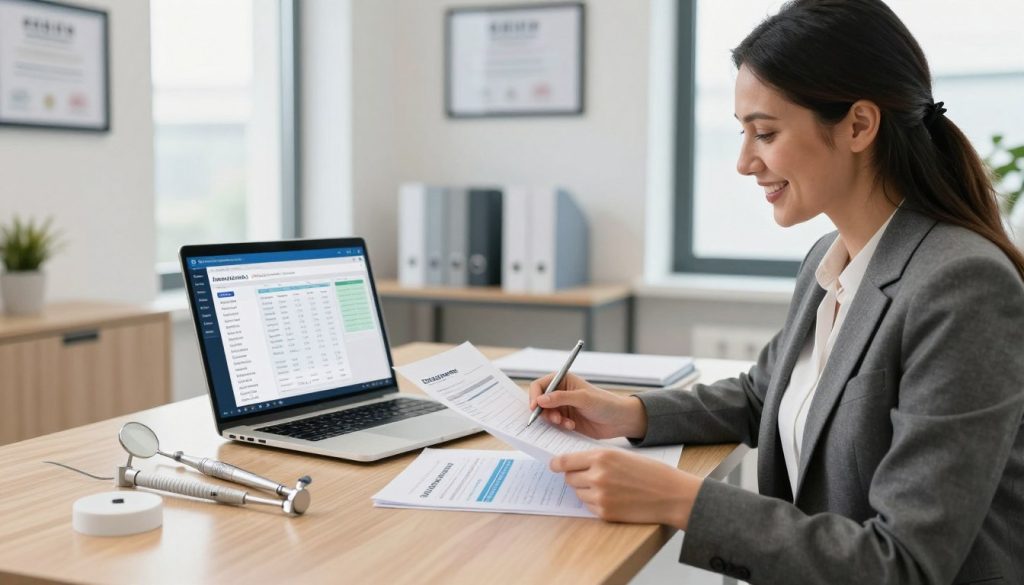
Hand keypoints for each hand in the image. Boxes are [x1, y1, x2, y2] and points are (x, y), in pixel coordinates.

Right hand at [528, 373, 646, 438]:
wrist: (619, 421)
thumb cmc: (605, 403)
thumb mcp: (583, 398)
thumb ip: (561, 398)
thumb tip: (540, 400)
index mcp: (563, 380)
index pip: (539, 385)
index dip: (534, 396)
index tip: (535, 408)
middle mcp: (560, 393)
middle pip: (539, 401)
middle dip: (543, 411)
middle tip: (554, 419)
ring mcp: (562, 407)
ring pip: (545, 414)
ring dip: (552, 420)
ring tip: (564, 423)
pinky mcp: (565, 420)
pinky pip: (553, 425)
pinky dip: (559, 426)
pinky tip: (571, 426)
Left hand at [550, 449, 701, 528]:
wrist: (672, 495)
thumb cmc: (651, 472)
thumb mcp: (622, 456)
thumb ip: (598, 459)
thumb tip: (574, 463)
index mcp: (601, 456)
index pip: (565, 461)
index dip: (557, 463)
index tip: (553, 465)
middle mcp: (597, 475)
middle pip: (569, 478)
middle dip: (575, 476)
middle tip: (589, 476)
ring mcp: (600, 496)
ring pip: (578, 492)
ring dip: (585, 490)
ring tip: (607, 487)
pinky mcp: (605, 513)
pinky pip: (588, 506)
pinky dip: (595, 502)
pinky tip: (613, 498)